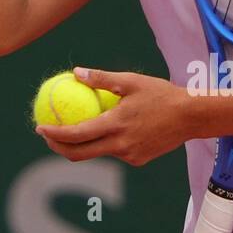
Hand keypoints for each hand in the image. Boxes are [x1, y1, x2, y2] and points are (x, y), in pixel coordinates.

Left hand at [35, 67, 194, 165]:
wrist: (192, 117)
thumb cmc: (162, 94)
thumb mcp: (131, 81)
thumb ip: (101, 78)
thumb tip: (76, 72)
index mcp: (115, 125)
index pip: (76, 135)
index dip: (54, 135)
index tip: (40, 128)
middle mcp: (120, 145)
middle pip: (79, 154)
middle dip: (58, 148)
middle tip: (47, 135)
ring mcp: (130, 156)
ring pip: (98, 152)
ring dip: (83, 144)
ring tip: (74, 128)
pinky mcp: (138, 160)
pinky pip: (115, 151)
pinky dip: (106, 141)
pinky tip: (108, 127)